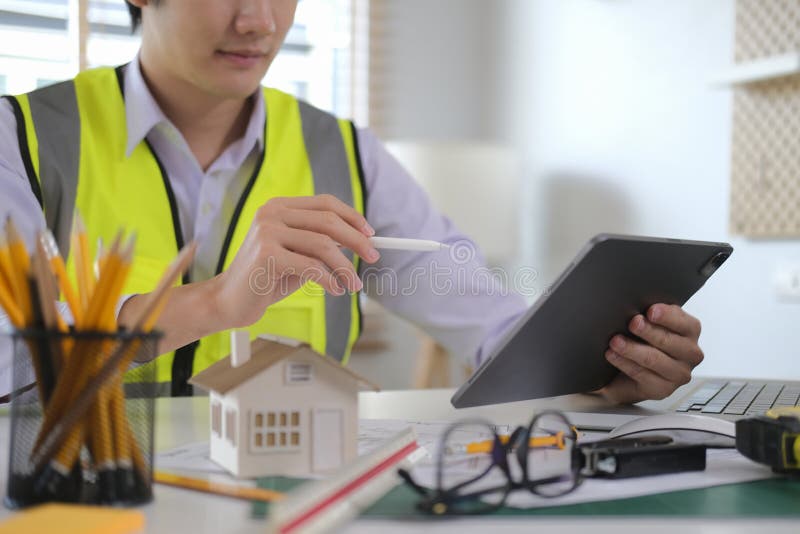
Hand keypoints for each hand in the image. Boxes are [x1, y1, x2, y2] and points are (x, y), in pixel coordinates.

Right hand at [211, 194, 379, 328]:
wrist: (229, 302)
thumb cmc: (267, 279)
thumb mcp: (297, 255)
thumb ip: (320, 244)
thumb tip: (359, 239)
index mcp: (279, 207)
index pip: (325, 203)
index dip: (352, 216)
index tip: (370, 234)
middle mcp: (272, 213)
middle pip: (328, 221)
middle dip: (357, 239)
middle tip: (374, 256)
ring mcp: (267, 231)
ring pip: (323, 245)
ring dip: (345, 267)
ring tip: (354, 285)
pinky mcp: (267, 254)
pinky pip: (312, 267)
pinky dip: (329, 280)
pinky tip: (335, 290)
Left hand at [599, 304, 703, 403]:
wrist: (629, 371)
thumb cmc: (642, 340)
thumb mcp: (649, 322)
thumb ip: (650, 313)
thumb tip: (636, 304)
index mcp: (690, 331)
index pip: (685, 323)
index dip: (668, 316)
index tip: (650, 311)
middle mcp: (691, 353)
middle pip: (669, 341)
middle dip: (648, 331)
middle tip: (632, 323)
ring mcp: (679, 374)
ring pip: (654, 359)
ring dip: (632, 349)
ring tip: (615, 341)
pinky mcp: (663, 389)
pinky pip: (642, 374)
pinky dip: (624, 363)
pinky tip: (612, 355)